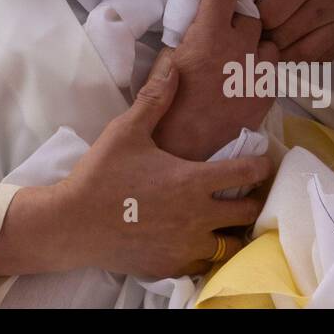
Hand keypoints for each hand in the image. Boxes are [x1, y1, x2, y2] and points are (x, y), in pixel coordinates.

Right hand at [55, 54, 273, 278]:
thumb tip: (174, 66)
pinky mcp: (172, 267)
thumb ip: (155, 100)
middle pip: (248, 212)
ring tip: (224, 220)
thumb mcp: (126, 131)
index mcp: (193, 181)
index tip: (260, 160)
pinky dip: (207, 253)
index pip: (247, 173)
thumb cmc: (101, 175)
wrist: (73, 224)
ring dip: (233, 231)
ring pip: (231, 245)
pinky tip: (194, 240)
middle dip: (252, 199)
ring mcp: (187, 247)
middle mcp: (198, 217)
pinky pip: (204, 264)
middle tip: (244, 190)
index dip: (260, 165)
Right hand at [154, 0, 275, 161]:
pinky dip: (261, 70)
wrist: (183, 149)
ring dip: (256, 45)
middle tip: (226, 26)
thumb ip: (186, 35)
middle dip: (239, 18)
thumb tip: (196, 17)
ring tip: (240, 55)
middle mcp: (239, 48)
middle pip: (251, 16)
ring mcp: (257, 73)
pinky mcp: (266, 96)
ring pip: (268, 44)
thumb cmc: (164, 106)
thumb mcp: (165, 61)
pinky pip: (272, 71)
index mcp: (208, 34)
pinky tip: (245, 78)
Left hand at [258, 0, 333, 62]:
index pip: (270, 14)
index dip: (252, 16)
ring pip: (301, 54)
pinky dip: (300, 55)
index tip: (247, 12)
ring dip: (279, 52)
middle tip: (252, 29)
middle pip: (283, 37)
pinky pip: (319, 58)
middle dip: (263, 35)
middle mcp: (332, 2)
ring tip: (269, 39)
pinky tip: (290, 43)